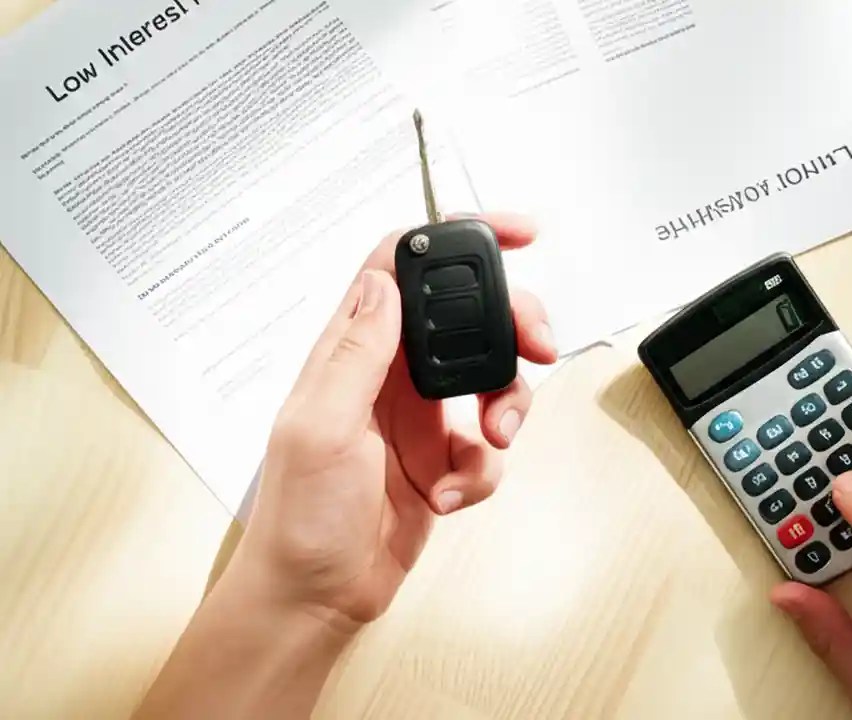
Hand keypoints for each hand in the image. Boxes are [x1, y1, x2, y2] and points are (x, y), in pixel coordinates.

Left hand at [225, 213, 557, 631]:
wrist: (316, 598)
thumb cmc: (299, 519)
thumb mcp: (321, 427)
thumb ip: (357, 352)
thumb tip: (385, 280)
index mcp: (353, 351)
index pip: (404, 267)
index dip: (456, 237)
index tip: (513, 232)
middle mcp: (390, 374)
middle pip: (470, 317)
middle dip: (514, 325)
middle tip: (538, 344)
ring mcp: (420, 416)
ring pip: (493, 380)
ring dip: (508, 407)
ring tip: (490, 441)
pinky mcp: (443, 459)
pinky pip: (489, 448)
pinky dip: (484, 471)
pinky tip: (449, 495)